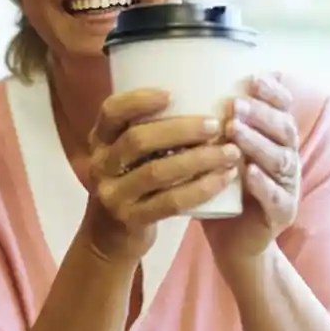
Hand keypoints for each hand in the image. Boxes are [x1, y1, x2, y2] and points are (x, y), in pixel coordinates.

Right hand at [84, 89, 241, 263]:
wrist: (110, 237)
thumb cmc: (130, 183)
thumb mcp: (125, 155)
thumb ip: (146, 131)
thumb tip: (198, 95)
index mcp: (99, 141)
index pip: (110, 112)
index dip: (138, 100)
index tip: (172, 93)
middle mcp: (100, 165)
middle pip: (138, 140)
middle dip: (181, 129)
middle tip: (216, 125)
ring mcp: (113, 194)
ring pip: (158, 172)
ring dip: (198, 160)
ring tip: (231, 152)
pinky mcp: (131, 219)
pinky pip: (170, 202)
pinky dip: (200, 189)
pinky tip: (224, 179)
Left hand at [203, 73, 301, 269]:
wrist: (234, 242)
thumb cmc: (221, 189)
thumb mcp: (216, 153)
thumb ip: (208, 128)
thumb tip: (170, 90)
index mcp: (274, 140)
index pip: (281, 109)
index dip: (272, 92)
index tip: (252, 77)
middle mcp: (286, 158)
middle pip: (283, 129)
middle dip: (259, 114)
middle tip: (234, 104)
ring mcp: (287, 186)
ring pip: (279, 160)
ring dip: (256, 143)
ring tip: (233, 130)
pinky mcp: (282, 213)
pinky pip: (276, 197)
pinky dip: (263, 184)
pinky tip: (248, 173)